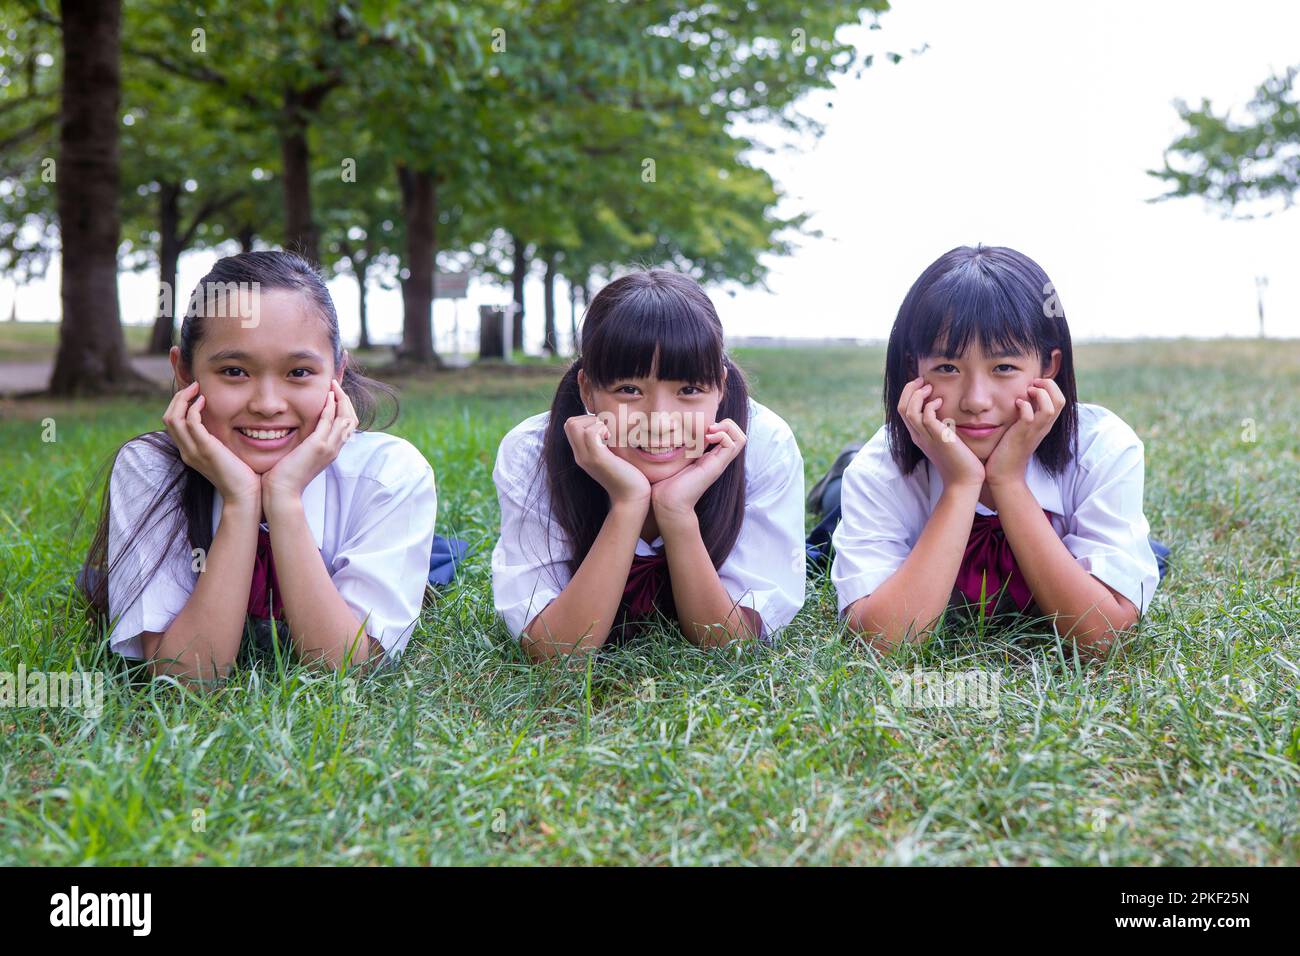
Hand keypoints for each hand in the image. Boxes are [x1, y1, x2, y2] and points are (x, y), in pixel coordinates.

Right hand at [162, 381, 260, 506]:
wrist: (244, 495)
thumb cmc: (241, 476)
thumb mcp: (224, 454)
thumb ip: (217, 441)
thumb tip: (223, 425)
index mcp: (189, 452)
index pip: (172, 424)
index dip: (178, 405)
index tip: (192, 393)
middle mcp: (186, 451)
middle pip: (168, 418)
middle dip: (178, 398)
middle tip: (193, 385)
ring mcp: (193, 451)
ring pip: (174, 418)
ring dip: (183, 399)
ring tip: (196, 388)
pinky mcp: (205, 449)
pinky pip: (191, 423)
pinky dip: (194, 409)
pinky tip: (204, 401)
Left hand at [262, 380, 357, 512]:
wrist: (281, 492)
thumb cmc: (284, 477)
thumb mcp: (299, 457)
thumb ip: (303, 445)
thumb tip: (298, 435)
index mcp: (331, 451)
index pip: (347, 426)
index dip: (344, 409)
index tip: (335, 395)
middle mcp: (334, 449)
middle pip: (352, 420)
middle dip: (346, 400)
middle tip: (336, 386)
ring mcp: (328, 448)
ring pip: (346, 418)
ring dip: (341, 399)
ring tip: (334, 385)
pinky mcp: (318, 445)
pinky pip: (330, 420)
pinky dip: (331, 406)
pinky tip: (327, 395)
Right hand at [563, 413, 650, 505]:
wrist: (631, 498)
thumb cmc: (627, 475)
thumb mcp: (612, 455)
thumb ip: (605, 443)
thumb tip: (609, 425)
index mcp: (582, 453)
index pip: (570, 425)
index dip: (586, 420)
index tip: (603, 430)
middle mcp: (580, 455)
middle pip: (569, 422)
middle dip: (588, 418)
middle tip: (605, 431)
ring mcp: (586, 457)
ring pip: (574, 424)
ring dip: (594, 423)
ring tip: (608, 436)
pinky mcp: (597, 459)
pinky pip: (589, 433)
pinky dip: (600, 429)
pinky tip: (611, 440)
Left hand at [650, 418, 745, 522]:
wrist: (667, 504)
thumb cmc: (664, 484)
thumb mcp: (671, 461)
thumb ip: (673, 450)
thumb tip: (662, 436)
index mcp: (708, 457)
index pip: (728, 435)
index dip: (720, 425)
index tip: (702, 427)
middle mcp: (717, 460)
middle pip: (738, 435)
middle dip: (726, 424)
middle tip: (708, 427)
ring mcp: (719, 463)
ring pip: (740, 437)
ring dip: (726, 428)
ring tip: (709, 431)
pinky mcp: (717, 466)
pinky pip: (733, 443)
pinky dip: (723, 434)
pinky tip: (707, 437)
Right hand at [897, 376, 984, 489]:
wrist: (964, 481)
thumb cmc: (959, 462)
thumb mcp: (945, 440)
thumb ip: (940, 427)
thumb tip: (944, 411)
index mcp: (918, 435)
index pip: (903, 410)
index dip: (909, 394)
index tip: (922, 384)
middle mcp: (918, 436)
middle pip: (901, 407)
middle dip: (909, 389)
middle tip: (922, 380)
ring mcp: (926, 438)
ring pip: (909, 411)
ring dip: (917, 395)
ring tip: (930, 387)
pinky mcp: (938, 438)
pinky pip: (925, 417)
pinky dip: (930, 405)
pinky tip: (940, 402)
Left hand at [984, 377, 1064, 487]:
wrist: (1004, 473)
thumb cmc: (1009, 448)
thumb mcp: (1021, 427)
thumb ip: (1026, 413)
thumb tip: (1023, 396)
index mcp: (1045, 423)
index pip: (1060, 399)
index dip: (1051, 386)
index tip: (1034, 383)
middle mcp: (1043, 426)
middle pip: (1061, 400)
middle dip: (1049, 385)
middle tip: (1033, 384)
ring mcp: (1034, 431)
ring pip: (1050, 407)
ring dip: (1039, 394)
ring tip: (1027, 392)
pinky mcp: (1022, 436)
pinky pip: (1030, 417)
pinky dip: (1024, 406)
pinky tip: (1016, 404)